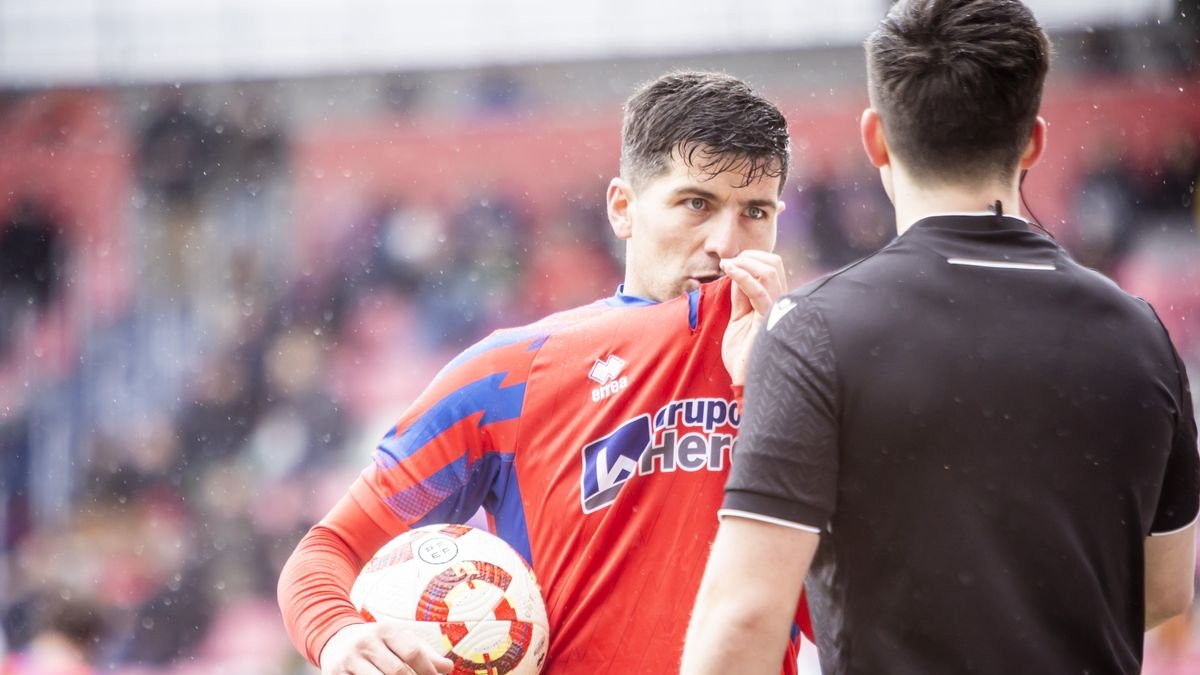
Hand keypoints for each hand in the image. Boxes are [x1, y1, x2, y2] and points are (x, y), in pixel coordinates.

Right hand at [320, 622, 453, 674]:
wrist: (336, 641)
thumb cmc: (378, 644)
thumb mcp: (399, 641)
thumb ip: (424, 653)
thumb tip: (447, 667)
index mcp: (385, 630)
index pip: (412, 653)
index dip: (427, 671)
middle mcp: (366, 642)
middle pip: (397, 671)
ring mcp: (349, 659)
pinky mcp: (335, 674)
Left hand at [719, 250, 787, 385]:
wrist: (743, 381)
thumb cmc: (742, 354)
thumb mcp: (739, 317)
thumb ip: (741, 296)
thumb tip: (736, 270)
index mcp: (776, 301)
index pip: (772, 266)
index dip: (751, 258)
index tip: (730, 262)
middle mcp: (781, 303)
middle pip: (774, 263)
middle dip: (749, 256)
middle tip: (728, 262)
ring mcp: (777, 310)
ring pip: (769, 271)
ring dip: (744, 262)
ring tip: (727, 265)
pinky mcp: (768, 320)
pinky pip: (758, 291)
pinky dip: (743, 276)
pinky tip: (730, 270)